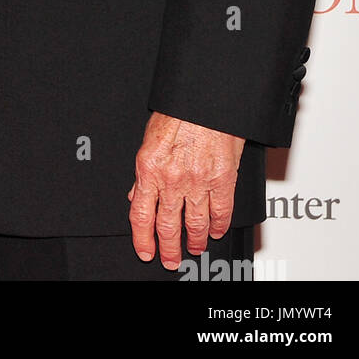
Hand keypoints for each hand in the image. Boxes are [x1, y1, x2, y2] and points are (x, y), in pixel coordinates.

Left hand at [128, 111, 245, 269]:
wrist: (205, 99)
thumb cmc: (178, 112)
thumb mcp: (149, 139)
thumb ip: (143, 171)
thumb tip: (136, 194)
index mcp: (148, 168)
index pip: (140, 214)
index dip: (142, 238)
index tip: (144, 251)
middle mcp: (172, 178)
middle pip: (168, 226)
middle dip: (168, 248)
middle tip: (170, 260)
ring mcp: (198, 182)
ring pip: (195, 224)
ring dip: (195, 241)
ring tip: (195, 248)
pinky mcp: (222, 180)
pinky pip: (221, 212)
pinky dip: (219, 225)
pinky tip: (216, 230)